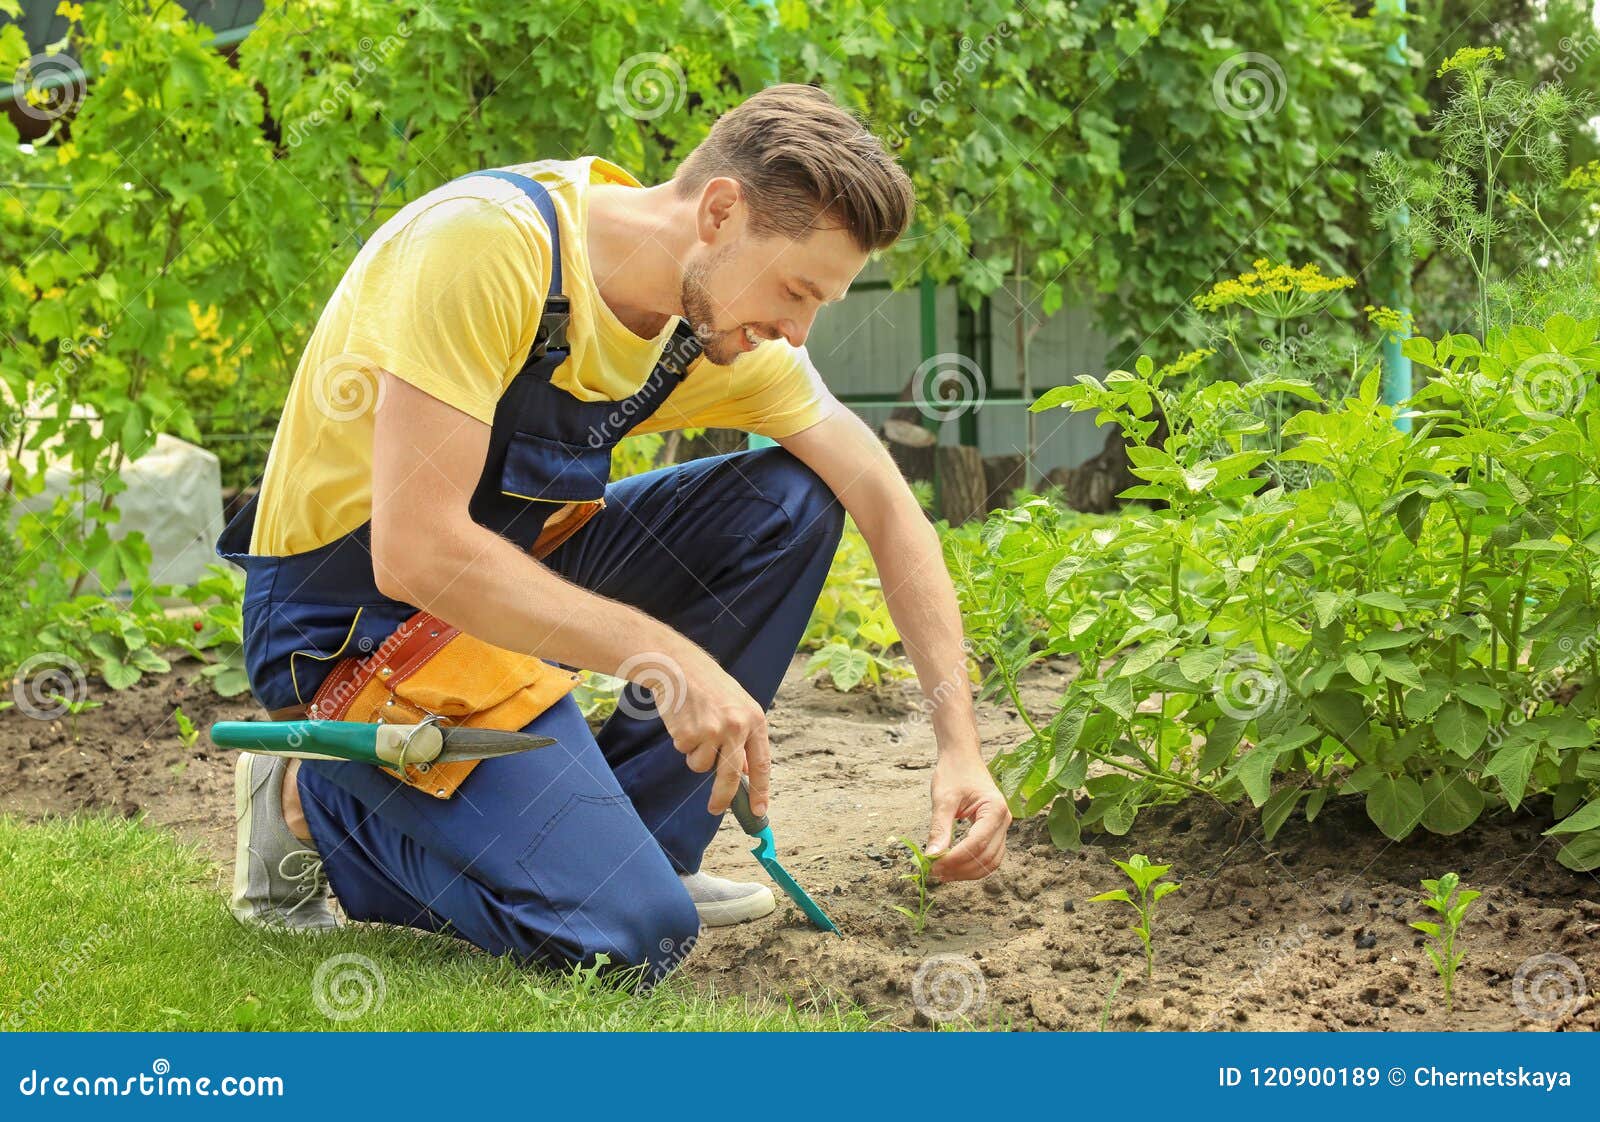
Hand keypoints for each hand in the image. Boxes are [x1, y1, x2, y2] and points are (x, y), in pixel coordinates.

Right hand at [637, 652, 770, 817]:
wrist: (679, 666)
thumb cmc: (708, 686)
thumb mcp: (736, 707)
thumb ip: (743, 738)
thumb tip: (744, 772)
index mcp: (754, 719)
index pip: (762, 763)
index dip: (760, 790)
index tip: (758, 811)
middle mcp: (737, 726)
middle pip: (730, 775)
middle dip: (723, 797)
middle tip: (715, 809)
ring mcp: (712, 731)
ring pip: (701, 766)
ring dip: (695, 755)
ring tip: (694, 727)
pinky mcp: (689, 733)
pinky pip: (684, 753)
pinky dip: (682, 743)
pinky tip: (683, 720)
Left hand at [924, 749, 1009, 880]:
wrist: (963, 757)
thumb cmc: (954, 772)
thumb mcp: (943, 799)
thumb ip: (939, 828)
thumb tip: (932, 856)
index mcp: (994, 809)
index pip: (976, 843)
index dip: (955, 859)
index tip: (933, 865)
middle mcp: (1004, 819)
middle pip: (986, 857)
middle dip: (960, 869)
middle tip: (934, 872)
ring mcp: (1003, 826)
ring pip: (990, 862)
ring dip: (967, 872)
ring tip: (942, 873)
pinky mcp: (996, 830)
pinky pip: (988, 855)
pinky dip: (972, 865)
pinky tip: (952, 866)